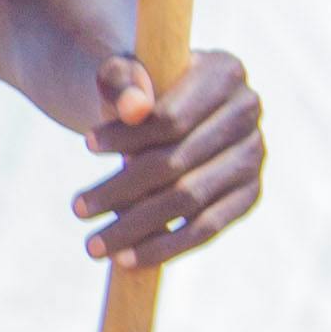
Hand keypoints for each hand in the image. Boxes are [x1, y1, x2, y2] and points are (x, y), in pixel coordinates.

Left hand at [71, 45, 263, 264]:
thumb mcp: (120, 73)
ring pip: (190, 200)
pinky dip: (166, 246)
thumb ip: (121, 80)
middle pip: (178, 162)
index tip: (85, 145)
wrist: (163, 109)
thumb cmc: (137, 88)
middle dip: (122, 189)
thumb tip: (134, 110)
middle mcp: (249, 112)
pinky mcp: (249, 193)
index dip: (128, 135)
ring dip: (137, 225)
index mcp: (225, 71)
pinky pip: (207, 229)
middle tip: (76, 209)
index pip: (172, 116)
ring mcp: (254, 156)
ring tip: (93, 245)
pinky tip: (127, 259)